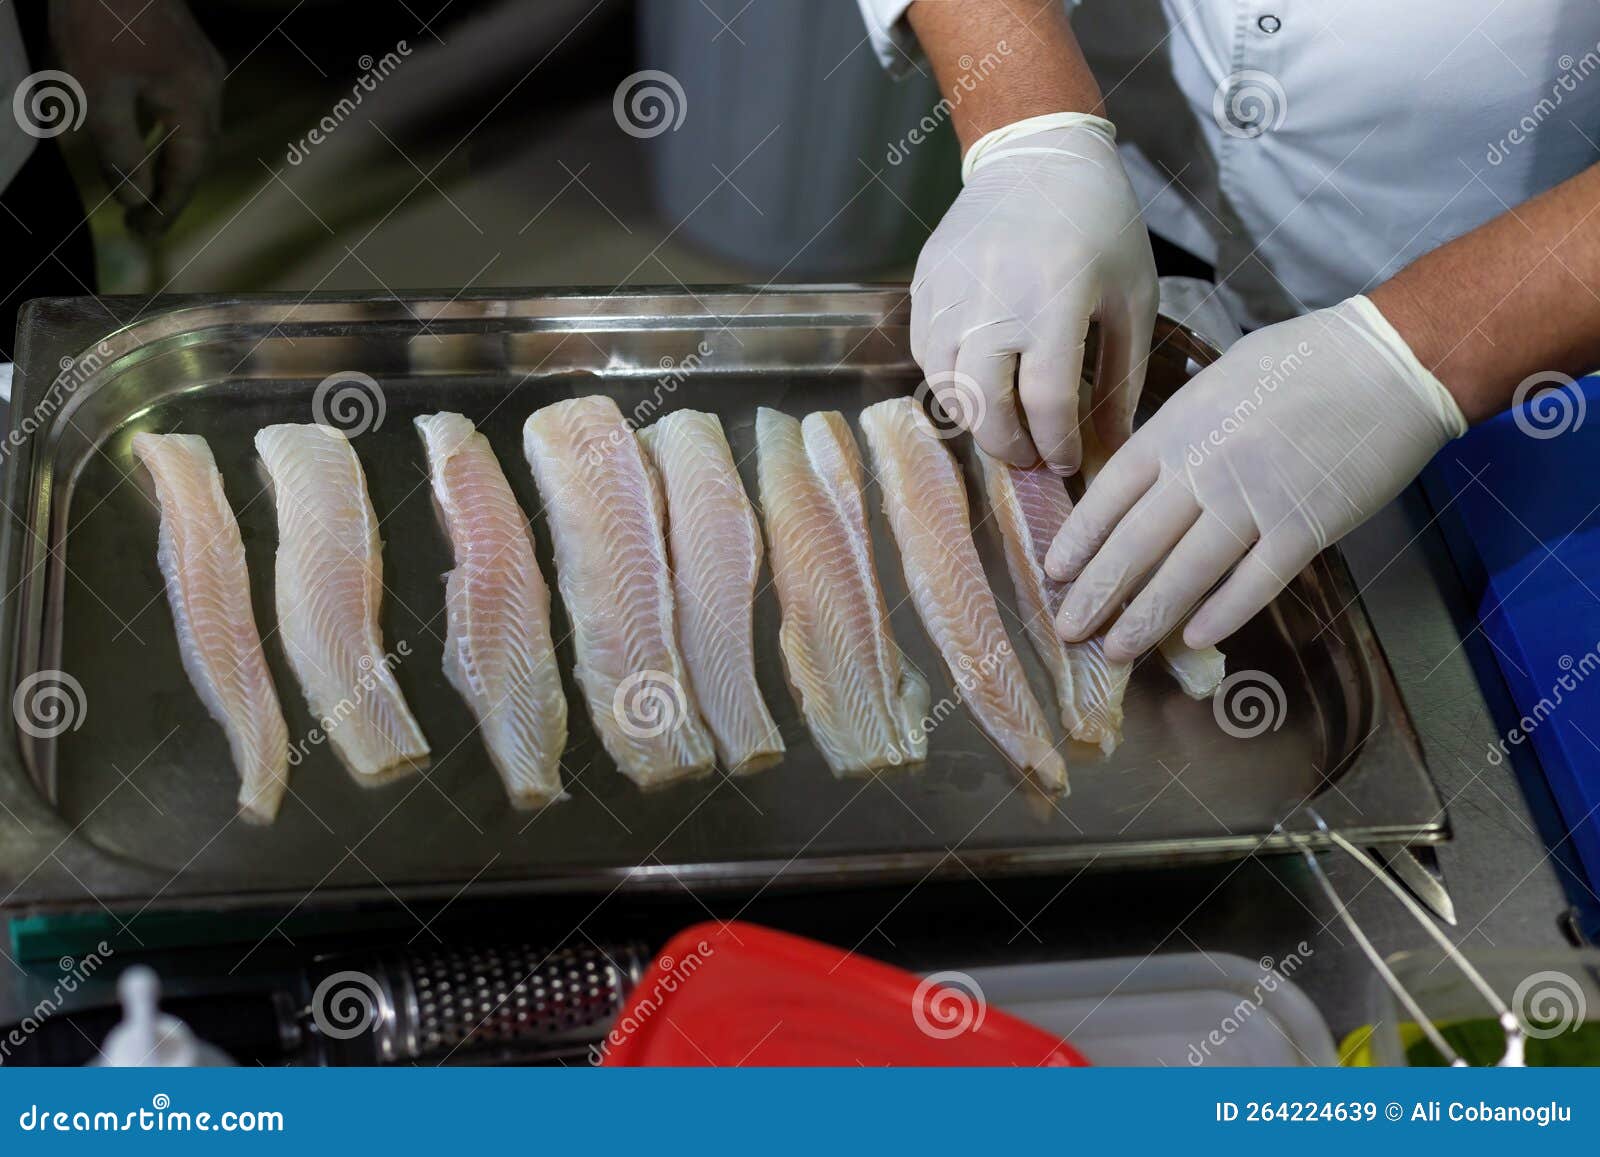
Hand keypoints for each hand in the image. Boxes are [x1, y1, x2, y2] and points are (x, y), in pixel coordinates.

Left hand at [50, 0, 223, 235]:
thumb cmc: (98, 18)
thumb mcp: (98, 91)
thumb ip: (120, 151)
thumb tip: (135, 199)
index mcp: (194, 100)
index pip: (187, 170)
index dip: (167, 207)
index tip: (145, 236)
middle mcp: (208, 86)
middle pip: (196, 155)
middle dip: (171, 193)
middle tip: (142, 225)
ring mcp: (199, 66)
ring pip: (191, 132)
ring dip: (169, 166)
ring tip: (143, 194)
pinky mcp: (183, 51)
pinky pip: (182, 109)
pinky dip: (166, 137)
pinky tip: (145, 142)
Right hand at [910, 112, 1157, 472]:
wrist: (1039, 154)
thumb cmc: (1101, 226)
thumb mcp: (1133, 298)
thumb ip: (1122, 378)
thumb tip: (1113, 448)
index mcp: (1056, 298)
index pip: (1044, 401)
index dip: (1055, 444)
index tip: (1065, 462)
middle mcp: (994, 295)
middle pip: (985, 405)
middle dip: (1009, 446)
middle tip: (1030, 457)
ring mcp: (952, 288)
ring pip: (946, 386)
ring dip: (975, 420)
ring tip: (1005, 426)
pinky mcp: (926, 280)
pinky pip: (925, 353)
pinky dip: (949, 382)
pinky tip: (978, 384)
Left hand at [1046, 296, 1468, 661]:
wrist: (1388, 361)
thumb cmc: (1305, 363)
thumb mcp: (1218, 383)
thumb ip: (1178, 431)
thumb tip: (1141, 475)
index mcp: (1177, 428)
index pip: (1110, 493)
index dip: (1079, 537)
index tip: (1054, 571)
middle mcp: (1204, 467)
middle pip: (1136, 542)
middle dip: (1097, 592)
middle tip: (1068, 630)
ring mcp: (1254, 499)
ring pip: (1186, 572)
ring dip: (1147, 617)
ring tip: (1116, 650)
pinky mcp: (1305, 526)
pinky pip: (1254, 581)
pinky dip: (1222, 613)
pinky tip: (1194, 640)